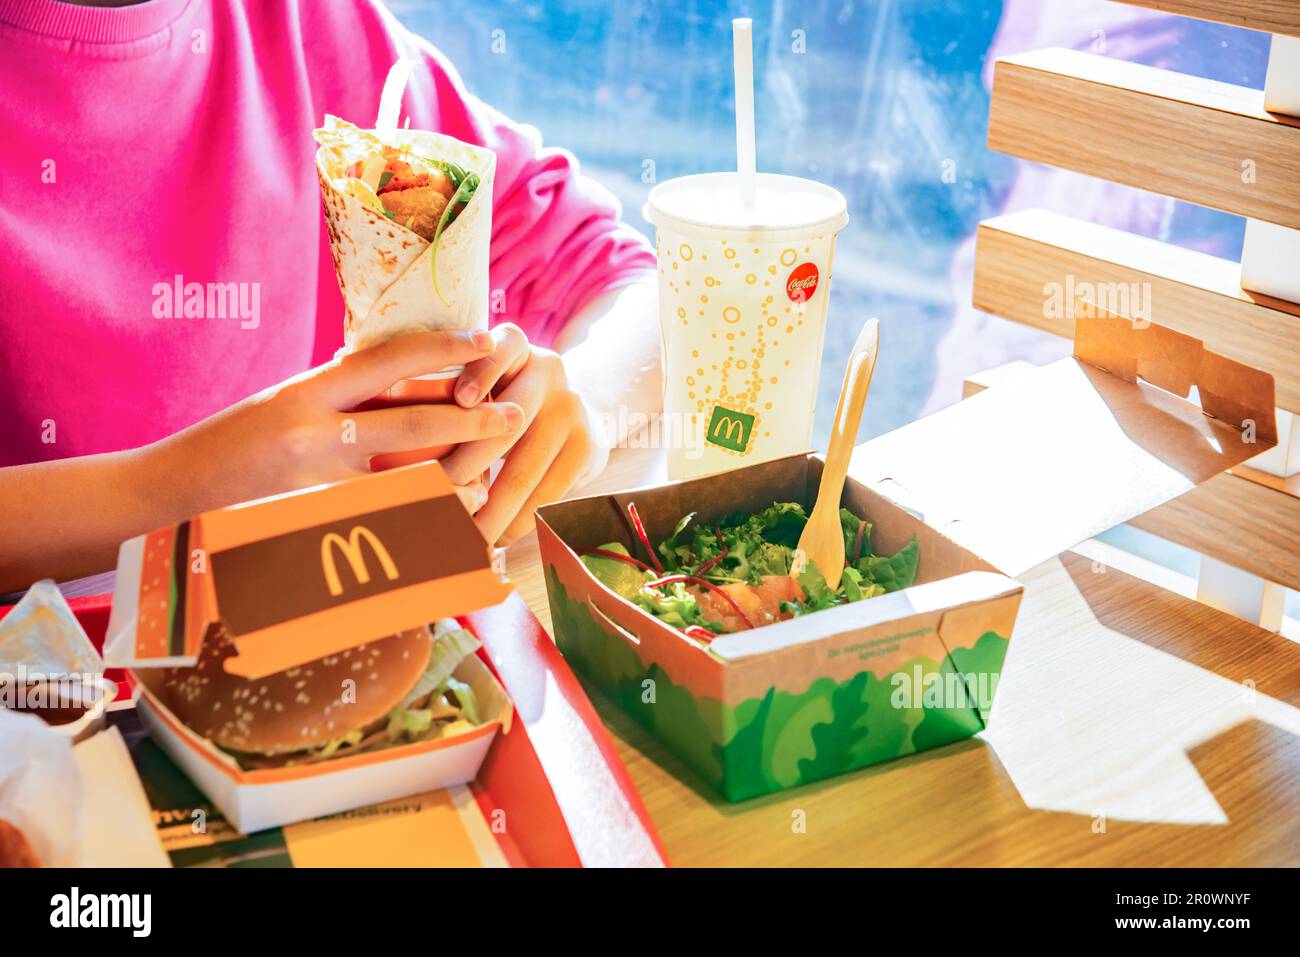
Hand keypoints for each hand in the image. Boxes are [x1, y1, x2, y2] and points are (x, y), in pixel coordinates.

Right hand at [157, 329, 524, 514]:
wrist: (171, 490)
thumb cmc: (237, 440)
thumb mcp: (288, 399)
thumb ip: (343, 391)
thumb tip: (405, 373)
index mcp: (309, 390)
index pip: (389, 360)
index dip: (444, 347)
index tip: (487, 338)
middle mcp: (314, 433)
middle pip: (413, 423)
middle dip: (472, 419)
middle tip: (515, 414)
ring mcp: (315, 484)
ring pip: (408, 481)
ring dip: (458, 480)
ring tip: (494, 476)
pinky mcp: (314, 525)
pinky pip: (382, 528)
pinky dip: (422, 527)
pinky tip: (455, 529)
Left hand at [440, 323, 608, 544]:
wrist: (577, 408)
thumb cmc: (505, 396)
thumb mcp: (486, 378)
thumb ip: (455, 396)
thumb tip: (402, 446)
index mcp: (515, 346)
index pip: (501, 349)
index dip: (484, 372)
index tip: (462, 400)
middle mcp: (548, 370)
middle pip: (509, 422)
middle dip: (466, 466)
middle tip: (432, 499)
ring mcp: (571, 409)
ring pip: (525, 469)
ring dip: (490, 510)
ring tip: (460, 535)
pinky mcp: (586, 447)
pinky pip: (547, 492)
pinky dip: (519, 520)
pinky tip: (497, 537)